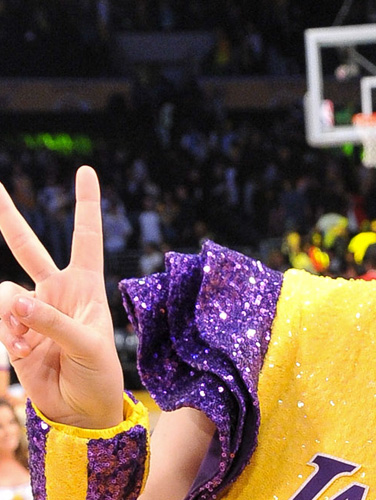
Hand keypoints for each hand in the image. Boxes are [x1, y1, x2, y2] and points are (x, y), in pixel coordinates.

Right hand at [0, 166, 123, 428]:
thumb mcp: (87, 345)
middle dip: (8, 218)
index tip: (85, 170)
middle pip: (28, 246)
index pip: (85, 237)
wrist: (81, 408)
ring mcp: (32, 310)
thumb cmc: (99, 373)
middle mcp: (57, 291)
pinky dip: (6, 333)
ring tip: (27, 340)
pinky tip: (21, 350)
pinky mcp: (13, 331)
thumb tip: (17, 300)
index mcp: (86, 285)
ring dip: (11, 315)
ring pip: (5, 293)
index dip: (86, 204)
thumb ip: (51, 321)